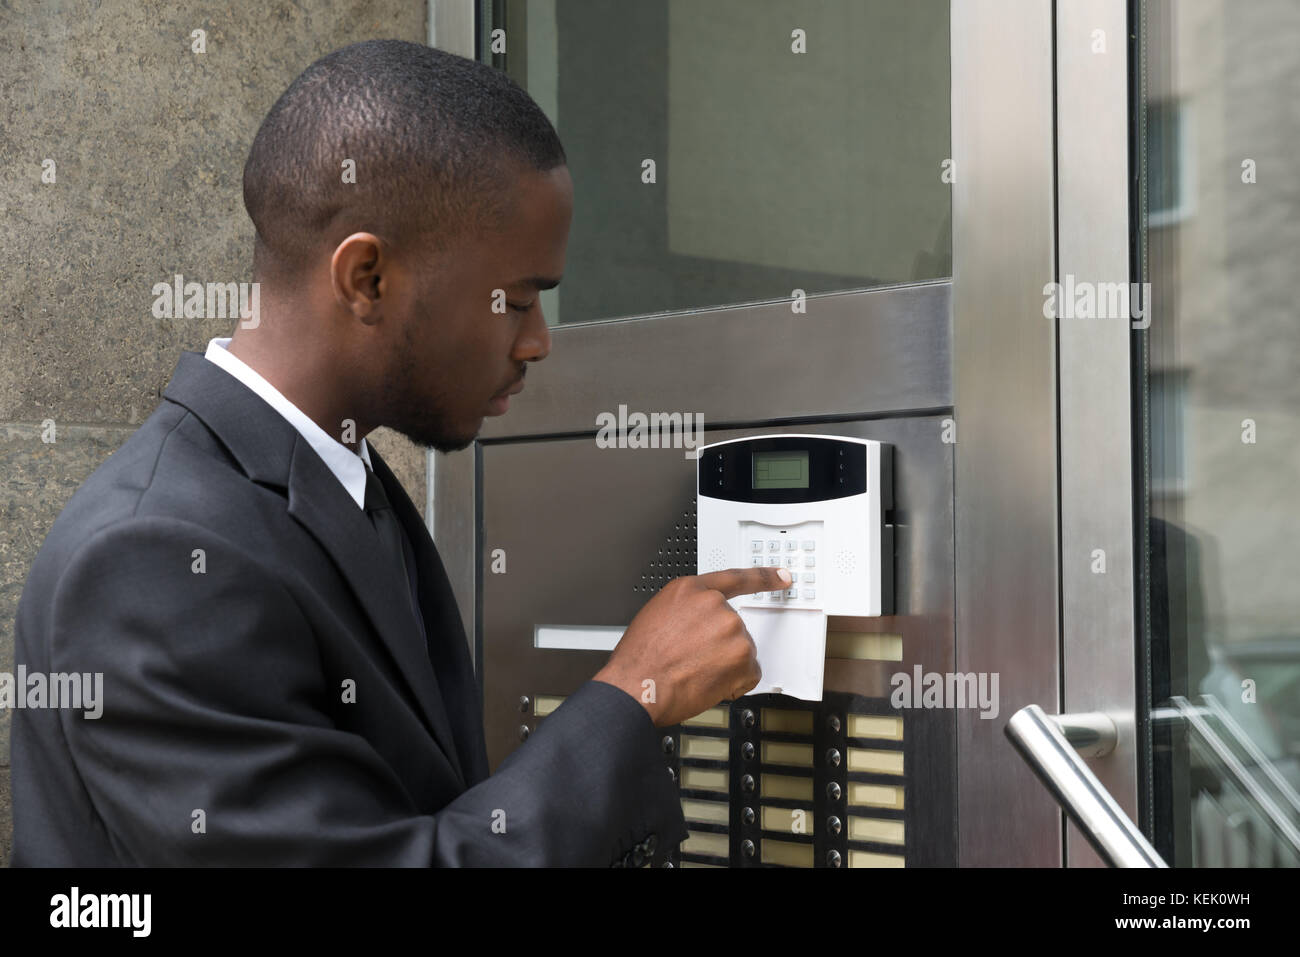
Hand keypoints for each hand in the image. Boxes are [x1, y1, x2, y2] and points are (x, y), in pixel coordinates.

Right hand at [593, 565, 791, 726]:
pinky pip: (748, 673)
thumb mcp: (657, 615)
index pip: (735, 578)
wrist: (637, 686)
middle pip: (733, 626)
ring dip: (724, 665)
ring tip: (693, 670)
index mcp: (691, 590)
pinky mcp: (743, 656)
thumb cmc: (640, 659)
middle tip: (691, 659)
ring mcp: (732, 629)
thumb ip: (686, 610)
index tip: (781, 576)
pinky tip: (708, 682)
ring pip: (740, 651)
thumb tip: (697, 622)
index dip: (762, 577)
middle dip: (718, 646)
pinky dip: (734, 683)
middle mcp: (715, 604)